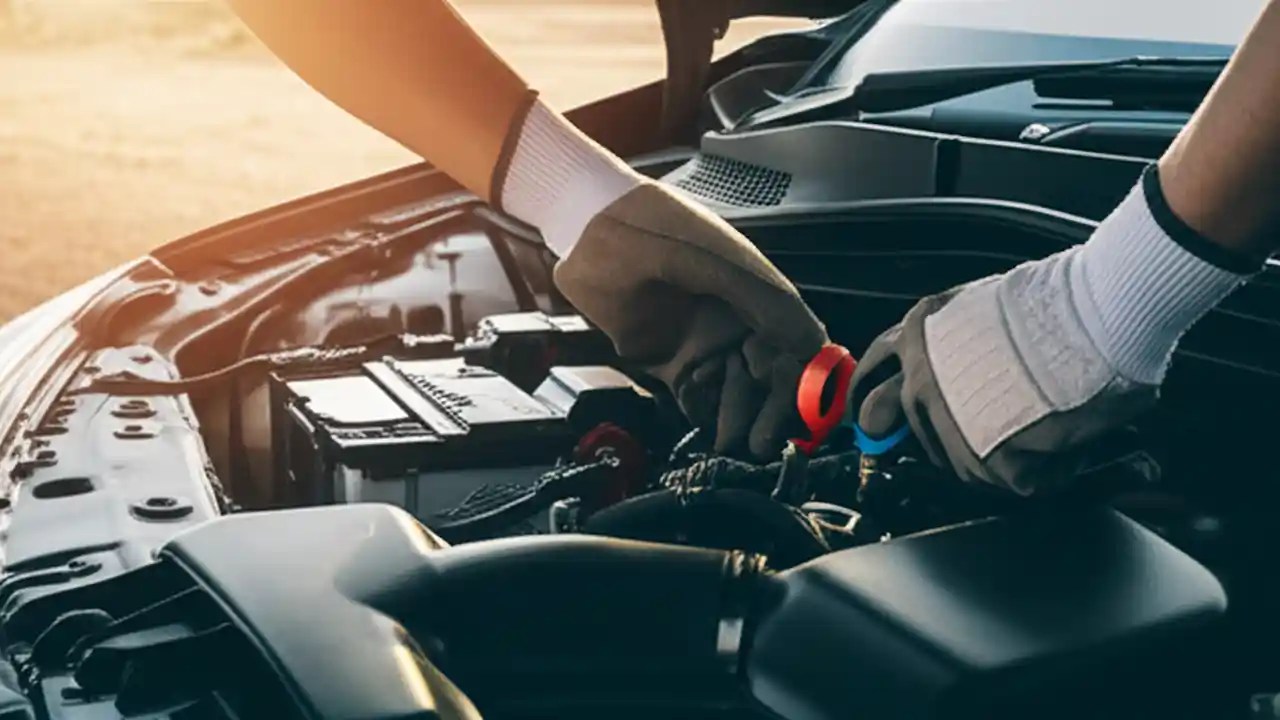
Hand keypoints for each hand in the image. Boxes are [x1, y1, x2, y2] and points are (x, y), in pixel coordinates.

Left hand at [553, 182, 827, 459]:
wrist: (585, 231)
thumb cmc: (647, 229)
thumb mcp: (711, 259)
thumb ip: (761, 299)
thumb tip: (812, 343)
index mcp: (757, 292)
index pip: (799, 344)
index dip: (808, 380)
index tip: (807, 412)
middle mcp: (737, 320)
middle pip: (771, 376)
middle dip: (772, 412)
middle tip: (761, 441)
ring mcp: (703, 341)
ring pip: (736, 392)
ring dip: (740, 420)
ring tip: (734, 444)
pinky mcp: (669, 361)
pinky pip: (697, 397)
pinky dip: (708, 419)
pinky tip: (711, 435)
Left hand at [849, 248, 1157, 495]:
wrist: (1094, 315)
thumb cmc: (1056, 301)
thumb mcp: (978, 305)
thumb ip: (954, 339)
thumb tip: (958, 364)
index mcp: (918, 336)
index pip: (871, 374)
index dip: (871, 395)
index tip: (870, 413)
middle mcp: (920, 381)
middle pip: (894, 421)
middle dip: (917, 430)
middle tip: (948, 434)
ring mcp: (948, 424)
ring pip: (947, 457)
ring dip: (978, 454)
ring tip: (1022, 439)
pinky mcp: (986, 460)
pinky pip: (1002, 479)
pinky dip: (1032, 471)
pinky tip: (1054, 452)